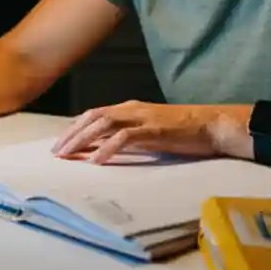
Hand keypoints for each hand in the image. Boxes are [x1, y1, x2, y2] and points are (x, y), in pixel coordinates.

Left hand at [50, 100, 222, 163]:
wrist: (214, 125)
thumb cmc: (185, 131)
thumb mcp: (151, 132)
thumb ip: (129, 137)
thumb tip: (105, 151)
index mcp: (131, 108)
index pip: (95, 114)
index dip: (75, 128)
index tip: (60, 144)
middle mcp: (133, 109)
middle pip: (93, 117)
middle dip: (72, 134)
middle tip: (56, 152)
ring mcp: (143, 118)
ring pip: (104, 124)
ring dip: (83, 140)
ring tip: (68, 155)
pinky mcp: (155, 130)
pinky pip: (125, 137)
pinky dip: (108, 148)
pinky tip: (96, 161)